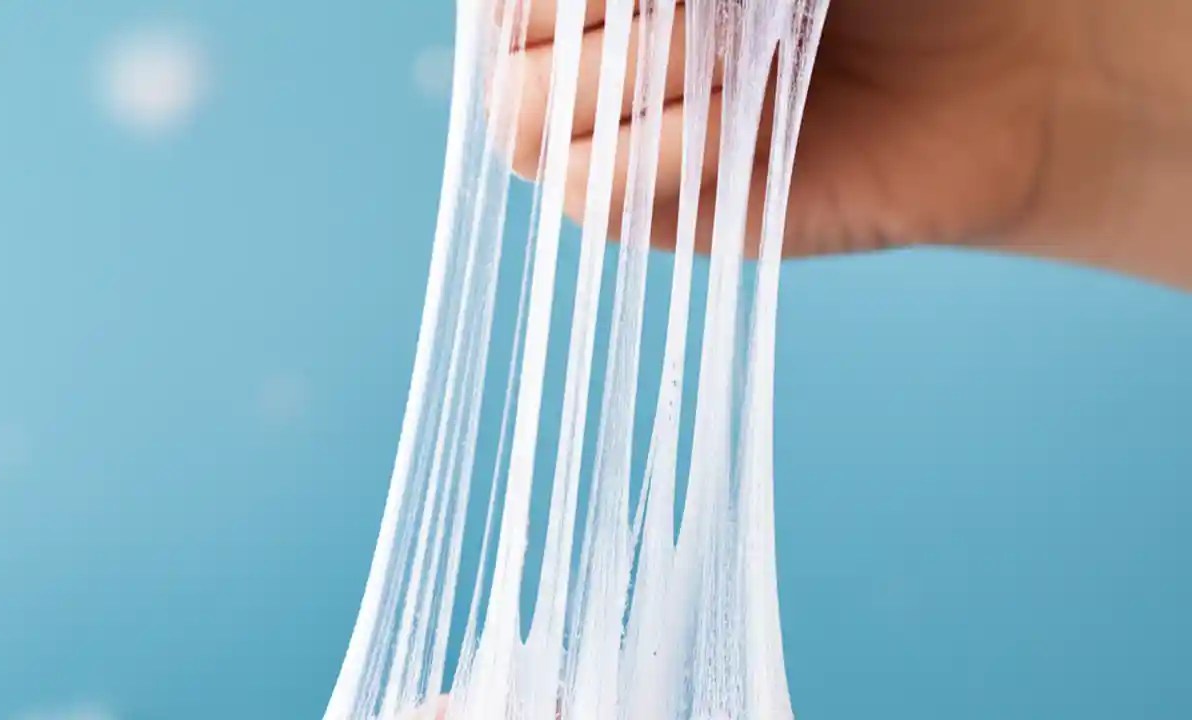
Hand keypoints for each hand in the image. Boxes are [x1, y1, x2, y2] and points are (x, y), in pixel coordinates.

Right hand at [504, 0, 1191, 288]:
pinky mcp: (657, 215)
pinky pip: (588, 192)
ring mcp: (618, 135)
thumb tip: (631, 0)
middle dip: (596, 15)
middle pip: (500, 46)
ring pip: (520, 119)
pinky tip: (741, 128)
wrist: (1001, 71)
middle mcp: (594, 52)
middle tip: (703, 7)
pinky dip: (658, 152)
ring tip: (731, 58)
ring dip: (622, 75)